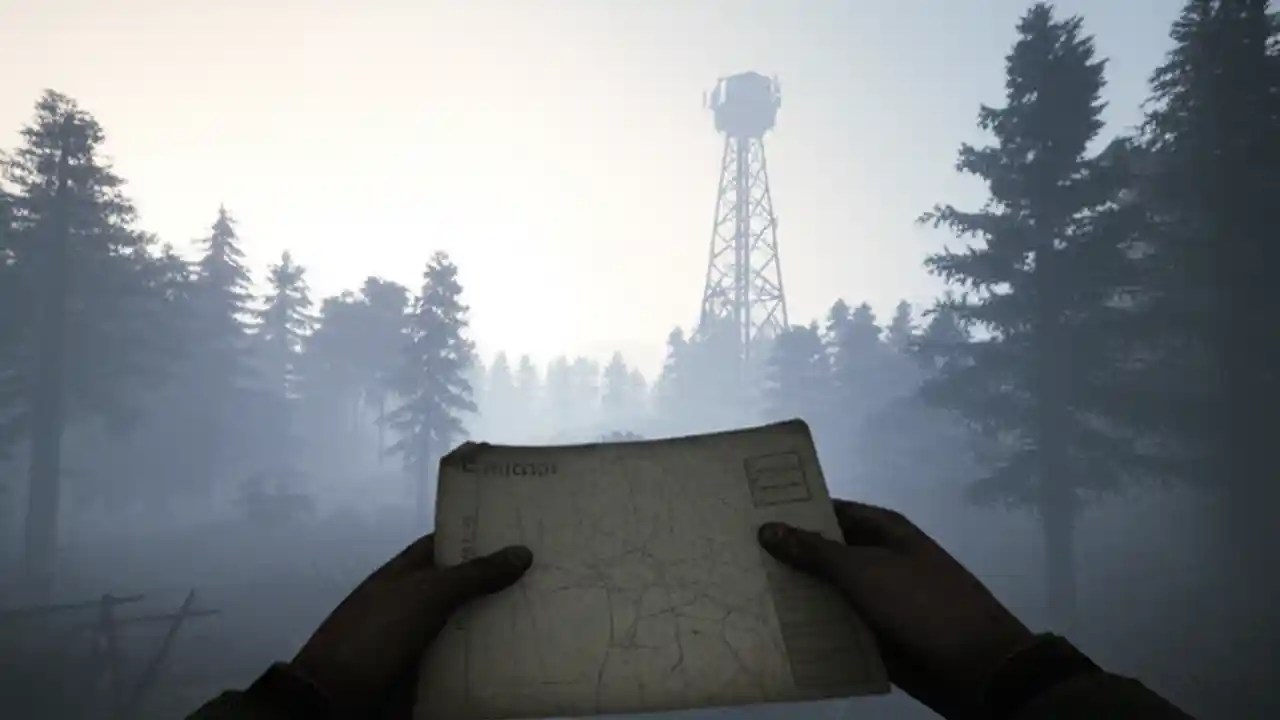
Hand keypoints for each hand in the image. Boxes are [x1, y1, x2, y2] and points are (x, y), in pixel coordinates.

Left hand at [291, 534, 532, 717]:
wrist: (337, 697)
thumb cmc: (378, 632)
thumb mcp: (427, 594)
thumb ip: (473, 574)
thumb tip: (522, 551)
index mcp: (405, 573)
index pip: (445, 544)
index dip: (477, 535)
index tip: (521, 531)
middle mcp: (414, 602)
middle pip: (462, 586)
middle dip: (499, 581)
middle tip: (548, 574)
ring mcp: (420, 639)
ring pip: (467, 625)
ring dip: (499, 623)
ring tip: (547, 612)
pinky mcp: (427, 673)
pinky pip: (463, 661)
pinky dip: (488, 659)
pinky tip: (523, 654)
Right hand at [758, 499, 1032, 718]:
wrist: (978, 668)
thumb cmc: (922, 605)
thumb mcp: (864, 571)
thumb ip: (815, 551)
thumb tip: (768, 527)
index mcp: (884, 531)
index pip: (829, 511)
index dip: (793, 511)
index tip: (747, 515)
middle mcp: (880, 560)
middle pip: (825, 554)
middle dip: (787, 558)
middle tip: (734, 559)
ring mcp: (880, 600)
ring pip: (829, 594)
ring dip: (797, 599)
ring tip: (744, 597)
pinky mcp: (878, 637)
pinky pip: (839, 629)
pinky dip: (814, 632)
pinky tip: (775, 635)